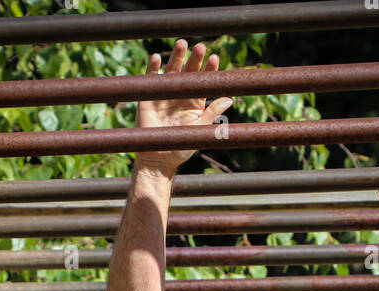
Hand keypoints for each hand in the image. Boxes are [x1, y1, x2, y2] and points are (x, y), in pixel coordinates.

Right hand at [135, 39, 232, 174]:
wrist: (158, 160)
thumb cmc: (180, 147)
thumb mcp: (198, 130)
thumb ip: (211, 114)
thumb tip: (229, 99)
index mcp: (194, 101)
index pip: (203, 80)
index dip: (208, 69)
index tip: (214, 58)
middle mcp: (180, 94)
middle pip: (188, 71)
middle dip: (194, 59)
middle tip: (201, 47)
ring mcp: (165, 93)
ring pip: (172, 70)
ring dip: (176, 57)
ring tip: (182, 44)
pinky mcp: (149, 96)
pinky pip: (151, 78)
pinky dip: (153, 68)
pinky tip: (156, 57)